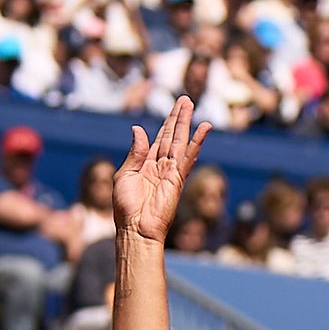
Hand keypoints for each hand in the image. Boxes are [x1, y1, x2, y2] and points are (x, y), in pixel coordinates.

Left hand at [110, 99, 205, 246]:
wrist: (135, 229)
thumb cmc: (125, 208)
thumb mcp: (124, 175)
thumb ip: (134, 152)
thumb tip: (138, 129)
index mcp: (146, 164)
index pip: (159, 138)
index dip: (166, 123)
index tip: (174, 108)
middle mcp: (160, 166)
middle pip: (172, 136)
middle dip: (178, 117)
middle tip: (186, 99)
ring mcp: (170, 171)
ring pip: (180, 141)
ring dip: (186, 123)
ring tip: (190, 104)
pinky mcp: (178, 178)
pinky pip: (188, 156)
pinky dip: (197, 141)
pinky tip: (204, 128)